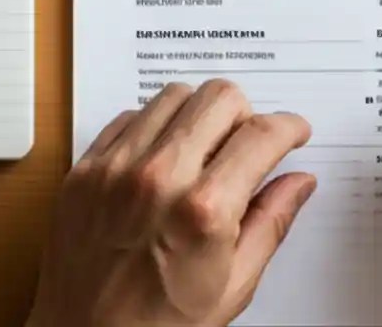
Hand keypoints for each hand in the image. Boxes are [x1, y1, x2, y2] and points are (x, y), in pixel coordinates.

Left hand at [26, 79, 315, 326]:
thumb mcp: (233, 285)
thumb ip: (271, 223)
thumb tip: (298, 182)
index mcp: (203, 211)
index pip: (262, 134)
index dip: (289, 127)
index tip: (293, 132)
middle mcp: (157, 178)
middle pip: (220, 97)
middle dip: (246, 114)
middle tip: (247, 144)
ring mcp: (114, 169)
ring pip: (174, 95)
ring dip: (199, 114)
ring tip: (203, 150)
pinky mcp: (83, 170)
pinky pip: (128, 116)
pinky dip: (153, 127)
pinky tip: (162, 158)